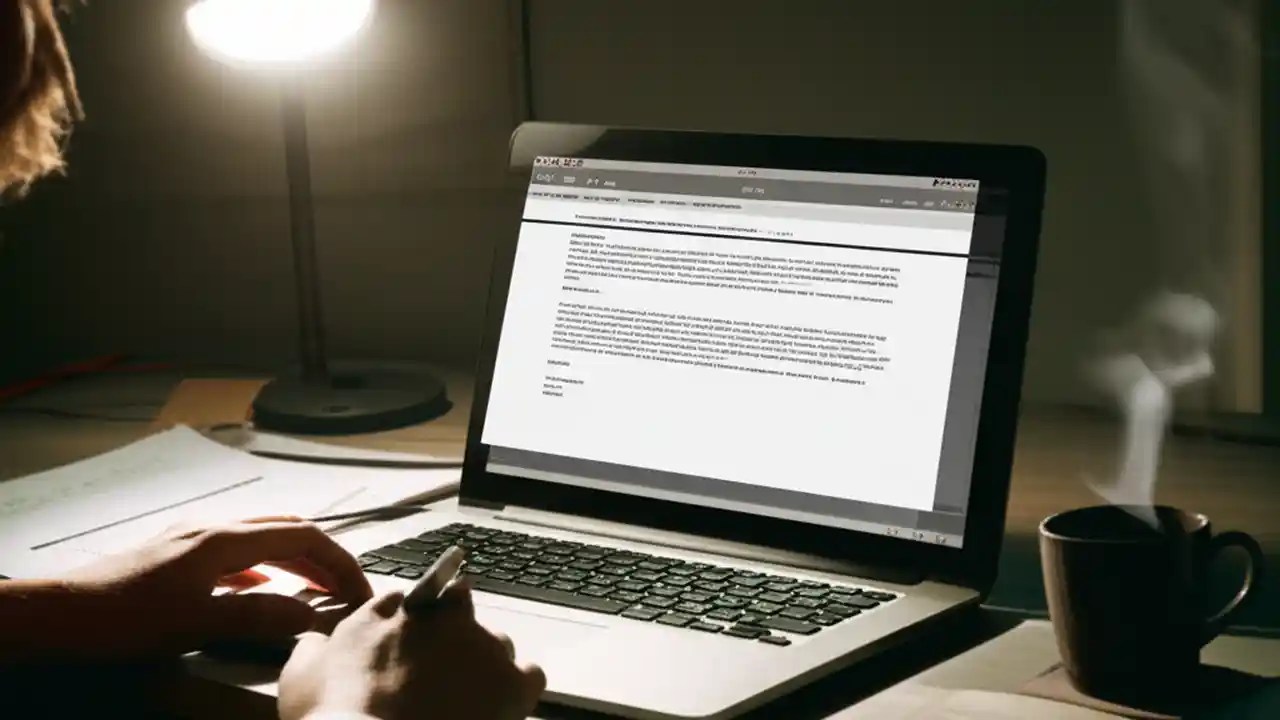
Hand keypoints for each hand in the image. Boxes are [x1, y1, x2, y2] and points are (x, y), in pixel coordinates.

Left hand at [56, 516, 372, 659]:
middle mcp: (212, 531)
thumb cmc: (121, 617)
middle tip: (346, 586)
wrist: (60, 614)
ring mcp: (192, 541)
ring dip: (295, 558)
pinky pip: (236, 552)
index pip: (302, 536)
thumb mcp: (195, 623)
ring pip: (262, 538)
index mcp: (223, 541)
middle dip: (323, 556)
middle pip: (286, 530)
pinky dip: (264, 565)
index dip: (338, 561)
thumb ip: (257, 617)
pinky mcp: (176, 557)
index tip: (358, 588)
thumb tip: (308, 614)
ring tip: (314, 585)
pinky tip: (259, 586)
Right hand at [279, 581, 545, 719]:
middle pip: (457, 607)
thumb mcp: (300, 676)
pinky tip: (499, 709)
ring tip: (467, 699)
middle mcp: (440, 619)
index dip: (407, 624)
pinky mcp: (511, 681)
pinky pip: (528, 674)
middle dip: (452, 631)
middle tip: (440, 672)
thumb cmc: (331, 718)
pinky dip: (516, 689)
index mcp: (390, 612)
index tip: (404, 649)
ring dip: (483, 663)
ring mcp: (480, 646)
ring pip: (494, 642)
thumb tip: (316, 639)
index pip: (406, 599)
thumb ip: (314, 647)